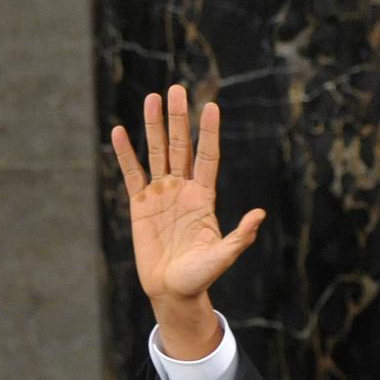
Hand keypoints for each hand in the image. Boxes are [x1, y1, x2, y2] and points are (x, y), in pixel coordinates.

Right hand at [110, 85, 264, 357]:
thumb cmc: (201, 276)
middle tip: (176, 88)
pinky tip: (120, 131)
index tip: (211, 106)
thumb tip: (259, 215)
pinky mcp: (139, 205)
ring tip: (151, 98)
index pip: (207, 156)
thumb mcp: (223, 256)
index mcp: (205, 197)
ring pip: (156, 153)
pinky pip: (131, 174)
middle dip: (179, 118)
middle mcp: (183, 189)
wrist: (173, 290)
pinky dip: (125, 153)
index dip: (209, 132)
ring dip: (153, 126)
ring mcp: (161, 195)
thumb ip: (240, 236)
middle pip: (180, 146)